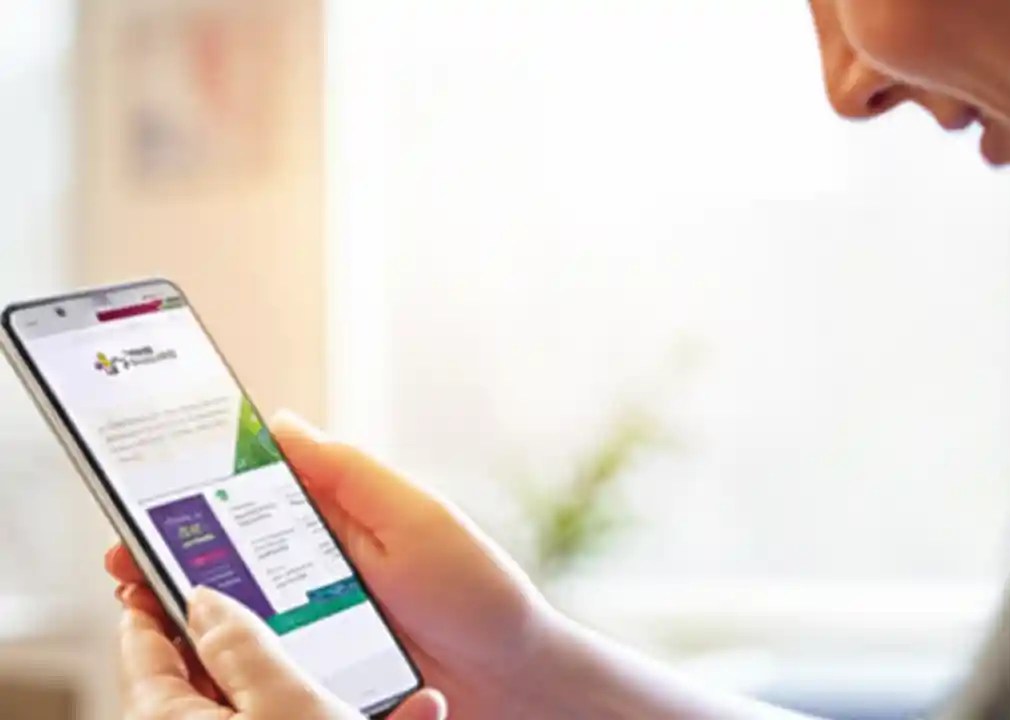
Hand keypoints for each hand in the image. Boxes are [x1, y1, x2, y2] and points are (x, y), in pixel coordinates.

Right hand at [108, 412, 554, 718]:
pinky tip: (187, 658)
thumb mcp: (417, 517)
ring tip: (140, 604)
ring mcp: (313, 628)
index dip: (196, 493)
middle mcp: (316, 575)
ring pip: (231, 616)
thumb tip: (280, 423)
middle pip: (227, 559)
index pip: (251, 499)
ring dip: (182, 609)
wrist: (514, 683)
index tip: (143, 491)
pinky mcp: (315, 675)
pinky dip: (220, 661)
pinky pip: (257, 666)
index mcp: (336, 527)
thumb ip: (350, 474)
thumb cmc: (477, 592)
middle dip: (170, 555)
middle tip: (124, 558)